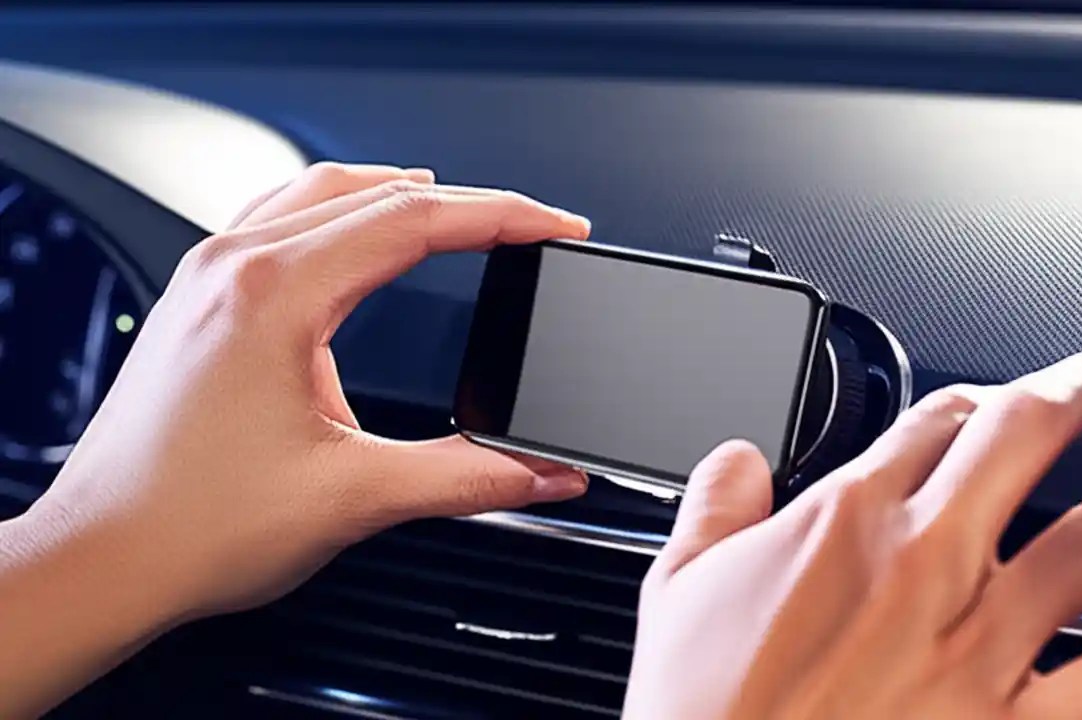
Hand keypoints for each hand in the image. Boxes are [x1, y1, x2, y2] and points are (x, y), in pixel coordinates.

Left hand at [0, 162, 591, 717]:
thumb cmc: (193, 527)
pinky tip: (356, 239)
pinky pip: (277, 219)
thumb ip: (469, 478)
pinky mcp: (197, 302)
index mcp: (275, 294)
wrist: (102, 561)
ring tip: (458, 212)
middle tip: (528, 226)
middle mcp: (235, 268)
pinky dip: (338, 214)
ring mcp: (208, 279)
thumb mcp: (356, 497)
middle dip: (467, 205)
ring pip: (320, 194)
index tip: (555, 225)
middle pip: (376, 194)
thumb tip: (545, 470)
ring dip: (398, 195)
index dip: (502, 216)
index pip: (416, 219)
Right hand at [626, 344, 1081, 718]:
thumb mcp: (678, 588)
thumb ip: (714, 505)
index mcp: (847, 519)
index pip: (929, 422)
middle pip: (1026, 440)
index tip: (996, 397)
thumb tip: (735, 458)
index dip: (973, 397)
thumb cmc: (705, 710)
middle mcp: (929, 560)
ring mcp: (984, 638)